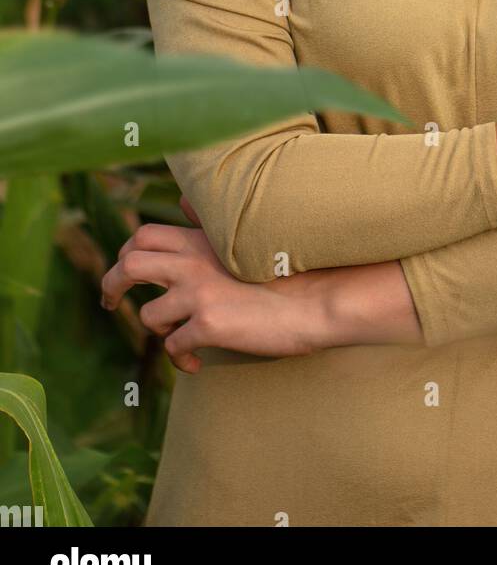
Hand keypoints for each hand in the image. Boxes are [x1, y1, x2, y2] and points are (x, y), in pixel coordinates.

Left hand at [100, 221, 328, 373]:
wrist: (316, 299)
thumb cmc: (289, 272)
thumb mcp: (246, 239)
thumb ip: (209, 223)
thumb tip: (184, 199)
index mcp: (201, 241)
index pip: (144, 236)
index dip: (126, 254)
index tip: (124, 272)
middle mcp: (193, 263)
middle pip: (129, 266)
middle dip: (111, 285)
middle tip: (111, 302)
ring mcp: (198, 294)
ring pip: (149, 316)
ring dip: (161, 331)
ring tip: (181, 339)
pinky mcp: (208, 325)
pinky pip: (174, 349)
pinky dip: (182, 361)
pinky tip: (197, 364)